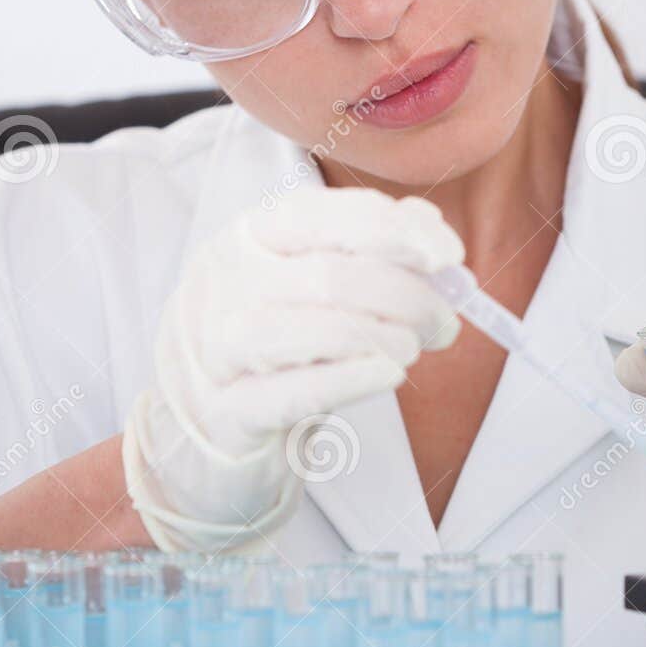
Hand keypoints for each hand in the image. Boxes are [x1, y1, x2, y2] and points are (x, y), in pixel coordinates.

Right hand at [123, 188, 462, 552]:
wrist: (196, 431)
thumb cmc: (267, 347)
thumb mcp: (306, 285)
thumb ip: (364, 249)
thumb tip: (428, 228)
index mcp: (247, 239)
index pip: (322, 214)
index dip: (394, 230)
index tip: (449, 256)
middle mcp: (225, 284)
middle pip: (332, 275)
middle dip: (409, 296)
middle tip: (445, 322)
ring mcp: (217, 350)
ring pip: (316, 329)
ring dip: (386, 334)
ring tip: (415, 347)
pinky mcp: (229, 413)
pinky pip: (298, 392)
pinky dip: (354, 379)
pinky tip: (389, 374)